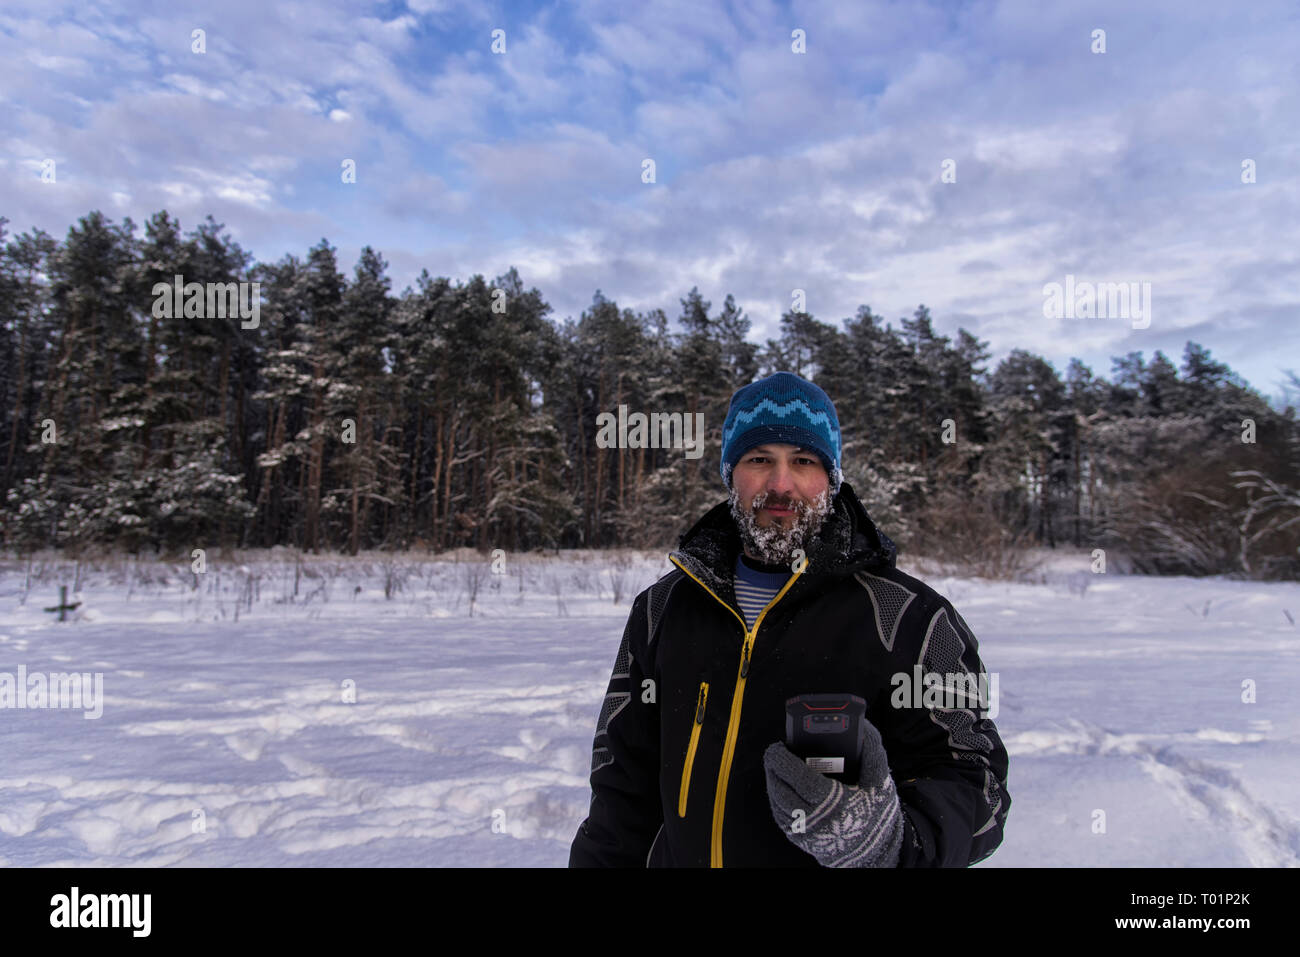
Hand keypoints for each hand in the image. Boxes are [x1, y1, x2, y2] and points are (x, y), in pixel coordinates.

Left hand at [762, 718, 903, 866]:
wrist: (874, 852)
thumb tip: (864, 726)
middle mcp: (817, 823)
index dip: (786, 763)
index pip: (803, 782)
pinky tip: (778, 784)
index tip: (778, 746)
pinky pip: (780, 816)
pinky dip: (776, 797)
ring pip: (778, 805)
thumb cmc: (876, 814)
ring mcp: (806, 834)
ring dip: (772, 782)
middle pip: (783, 793)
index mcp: (837, 807)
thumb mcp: (880, 783)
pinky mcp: (800, 840)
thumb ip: (873, 753)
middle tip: (773, 752)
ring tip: (774, 764)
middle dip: (773, 769)